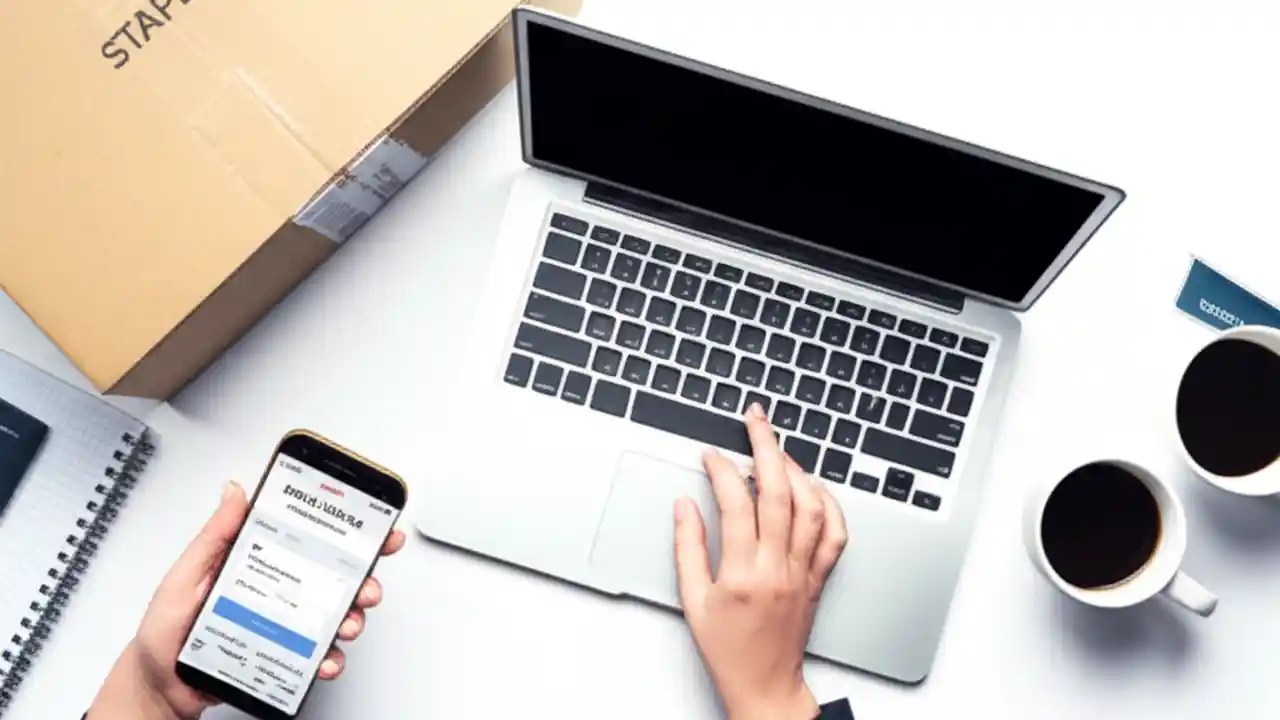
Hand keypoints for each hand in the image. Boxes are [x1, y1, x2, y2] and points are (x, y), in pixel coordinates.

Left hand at [88, 480, 406, 719]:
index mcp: (260, 562)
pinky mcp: (286, 655)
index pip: (310, 539)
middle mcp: (279, 591)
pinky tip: (326, 658)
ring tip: (346, 625)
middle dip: (364, 579)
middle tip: (366, 586)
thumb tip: (234, 493)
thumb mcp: (185, 575)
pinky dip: (330, 657)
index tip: (374, 526)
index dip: (348, 531)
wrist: (159, 686)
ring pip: (335, 615)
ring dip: (352, 618)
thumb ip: (214, 536)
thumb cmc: (166, 631)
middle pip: (335, 578)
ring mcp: (285, 624)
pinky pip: (318, 655)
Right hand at [674, 404, 848, 719]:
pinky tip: (813, 487)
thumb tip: (684, 505)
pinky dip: (829, 504)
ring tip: (778, 450)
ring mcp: (803, 571)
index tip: (710, 454)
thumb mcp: (692, 600)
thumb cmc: (727, 649)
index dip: (722, 470)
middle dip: (766, 447)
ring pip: (811, 507)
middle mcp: (778, 568)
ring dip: (796, 470)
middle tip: (755, 420)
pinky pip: (835, 535)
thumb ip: (688, 548)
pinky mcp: (819, 578)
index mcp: (742, 574)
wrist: (765, 685)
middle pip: (778, 492)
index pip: (735, 504)